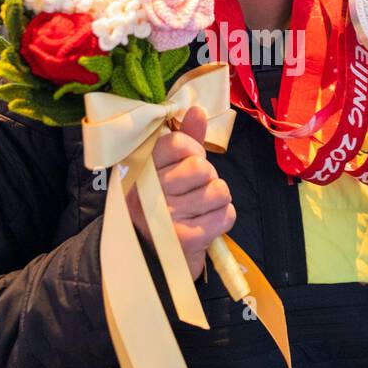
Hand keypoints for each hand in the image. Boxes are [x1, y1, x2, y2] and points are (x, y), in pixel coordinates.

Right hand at [126, 105, 235, 280]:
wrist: (150, 258)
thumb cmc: (162, 207)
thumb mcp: (167, 169)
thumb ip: (184, 138)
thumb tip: (197, 109)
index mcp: (142, 169)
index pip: (178, 143)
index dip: (194, 151)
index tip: (188, 163)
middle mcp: (149, 192)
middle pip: (201, 167)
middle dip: (207, 178)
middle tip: (195, 190)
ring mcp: (166, 217)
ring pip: (218, 191)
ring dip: (217, 199)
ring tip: (201, 208)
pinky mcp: (186, 240)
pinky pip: (225, 215)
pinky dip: (223, 218)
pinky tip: (207, 223)